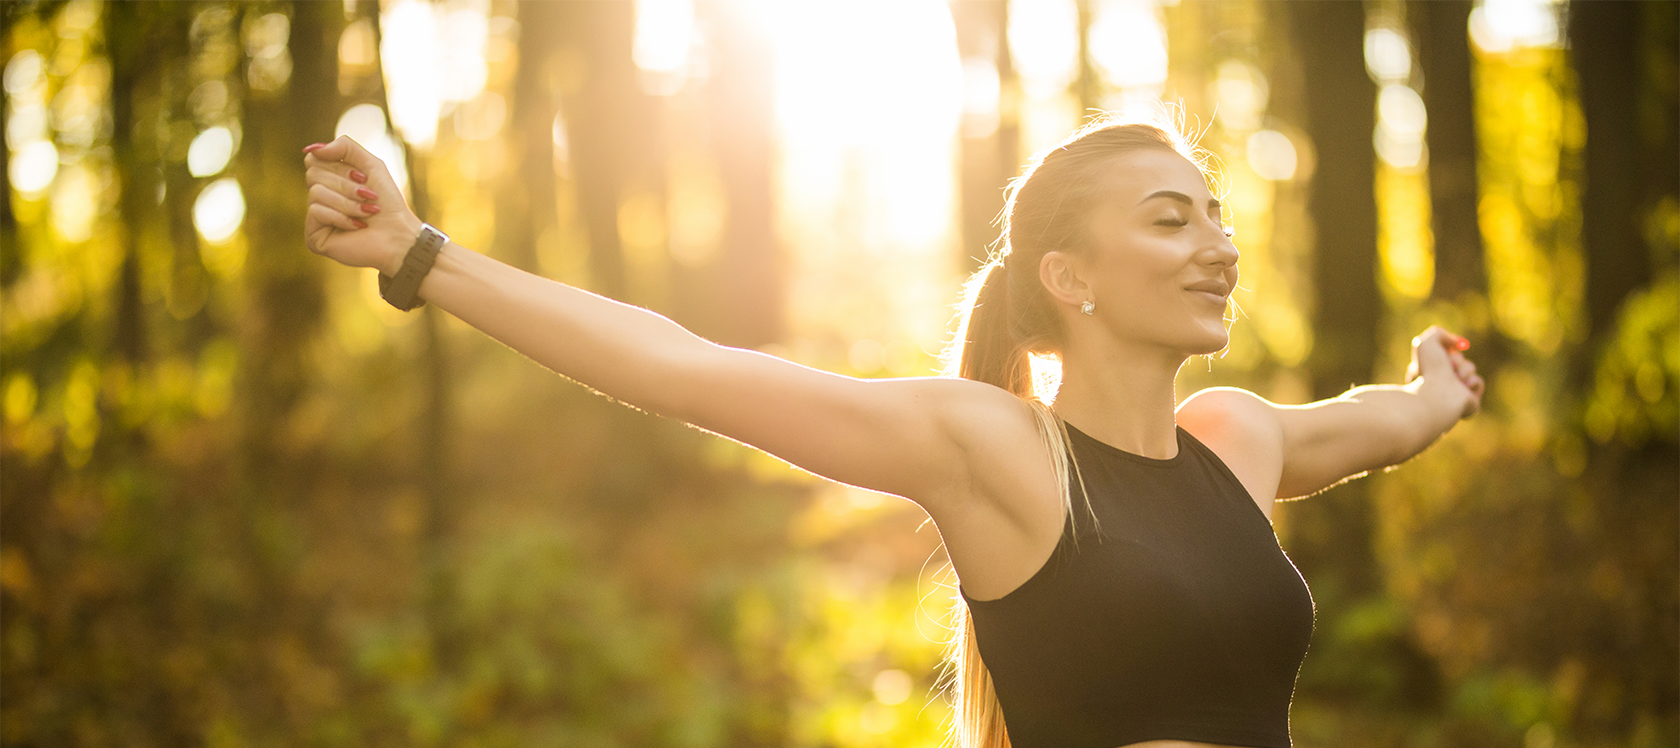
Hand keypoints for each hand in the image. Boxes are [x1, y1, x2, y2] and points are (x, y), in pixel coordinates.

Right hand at [302, 135, 422, 274]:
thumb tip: (310, 149)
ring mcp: (315, 217)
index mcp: (329, 180)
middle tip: (369, 196)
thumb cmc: (387, 202)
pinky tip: (357, 226)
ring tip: (367, 213)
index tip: (363, 177)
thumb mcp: (370, 165)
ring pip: (315, 192)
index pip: (314, 158)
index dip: (338, 165)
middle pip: (313, 173)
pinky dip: (341, 217)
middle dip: (346, 185)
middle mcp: (319, 197)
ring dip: (348, 202)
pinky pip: (316, 211)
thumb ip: (344, 147)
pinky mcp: (313, 236)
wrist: (398, 235)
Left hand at [1406, 326, 1484, 419]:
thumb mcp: (1427, 342)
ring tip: (1456, 377)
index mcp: (1424, 370)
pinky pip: (1478, 382)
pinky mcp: (1469, 401)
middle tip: (1448, 366)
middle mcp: (1438, 382)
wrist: (1438, 396)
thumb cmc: (1429, 370)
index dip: (1444, 351)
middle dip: (1456, 359)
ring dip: (1465, 369)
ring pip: (1469, 368)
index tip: (1442, 354)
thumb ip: (1439, 333)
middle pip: (1457, 358)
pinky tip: (1464, 386)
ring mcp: (1454, 392)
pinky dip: (1473, 381)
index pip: (1441, 353)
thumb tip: (1459, 344)